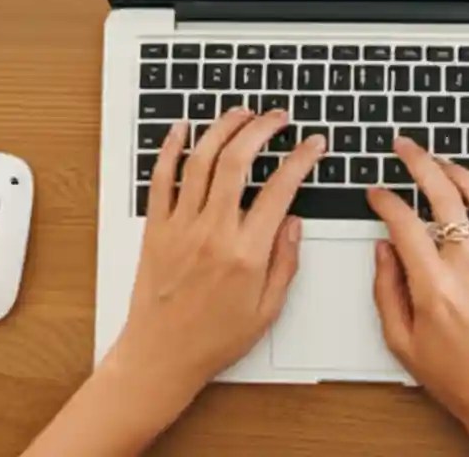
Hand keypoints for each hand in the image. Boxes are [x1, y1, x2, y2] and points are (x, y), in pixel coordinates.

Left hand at [105, 108, 324, 414]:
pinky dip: (171, 149)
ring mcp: (180, 227)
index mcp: (246, 253)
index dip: (300, 159)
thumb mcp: (267, 309)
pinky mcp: (156, 229)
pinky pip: (161, 179)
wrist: (161, 355)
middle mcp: (212, 232)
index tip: (312, 145)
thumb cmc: (213, 338)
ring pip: (200, 161)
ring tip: (240, 113)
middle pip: (237, 161)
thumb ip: (285, 262)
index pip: (280, 189)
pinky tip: (182, 129)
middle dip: (261, 129)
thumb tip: (294, 222)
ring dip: (222, 128)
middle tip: (276, 117)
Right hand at [368, 138, 468, 456]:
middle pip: (440, 195)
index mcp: (433, 286)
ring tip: (441, 158)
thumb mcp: (403, 342)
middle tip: (404, 147)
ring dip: (457, 168)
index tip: (376, 193)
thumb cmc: (459, 377)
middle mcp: (468, 266)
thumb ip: (386, 291)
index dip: (384, 200)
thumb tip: (382, 250)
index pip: (402, 223)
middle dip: (417, 162)